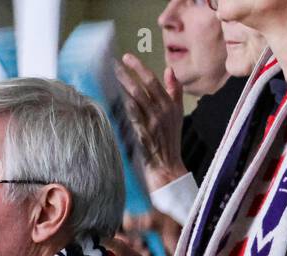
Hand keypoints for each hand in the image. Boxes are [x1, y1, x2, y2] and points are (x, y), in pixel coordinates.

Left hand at [115, 53, 187, 191]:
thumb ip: (175, 90)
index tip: (127, 57)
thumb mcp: (178, 113)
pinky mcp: (141, 135)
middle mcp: (160, 112)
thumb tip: (169, 70)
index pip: (152, 80)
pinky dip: (119, 105)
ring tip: (108, 77)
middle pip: (140, 88)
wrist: (167, 166)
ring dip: (119, 87)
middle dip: (125, 74)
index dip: (139, 67)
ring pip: (133, 100)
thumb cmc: (170, 139)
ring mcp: (150, 123)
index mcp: (169, 104)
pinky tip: (109, 98)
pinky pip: (128, 116)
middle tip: (112, 63)